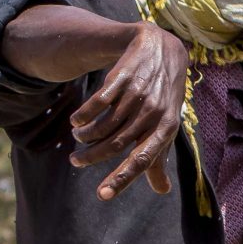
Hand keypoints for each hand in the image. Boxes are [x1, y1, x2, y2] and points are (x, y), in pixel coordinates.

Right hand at [68, 22, 189, 200]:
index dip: (122, 178)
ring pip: (104, 125)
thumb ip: (159, 158)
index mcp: (166, 128)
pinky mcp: (122, 77)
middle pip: (115, 144)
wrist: (161, 49)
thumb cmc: (163, 96)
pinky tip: (78, 120)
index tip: (101, 194)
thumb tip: (162, 191)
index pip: (142, 159)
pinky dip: (83, 115)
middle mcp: (153, 112)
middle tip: (76, 161)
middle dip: (91, 157)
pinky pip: (97, 103)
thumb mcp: (166, 125)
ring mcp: (137, 93)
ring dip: (85, 135)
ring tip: (78, 136)